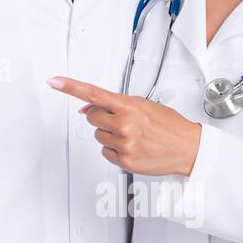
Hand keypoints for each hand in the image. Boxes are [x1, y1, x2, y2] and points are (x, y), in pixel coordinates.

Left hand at [47, 76, 200, 175]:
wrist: (188, 148)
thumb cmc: (168, 125)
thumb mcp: (143, 105)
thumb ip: (113, 104)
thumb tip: (85, 107)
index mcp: (129, 106)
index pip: (92, 94)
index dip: (70, 87)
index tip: (54, 81)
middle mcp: (124, 125)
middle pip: (91, 117)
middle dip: (100, 116)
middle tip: (120, 119)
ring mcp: (124, 144)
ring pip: (97, 135)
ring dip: (109, 133)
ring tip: (131, 134)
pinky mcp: (124, 161)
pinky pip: (105, 151)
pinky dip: (114, 148)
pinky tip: (131, 146)